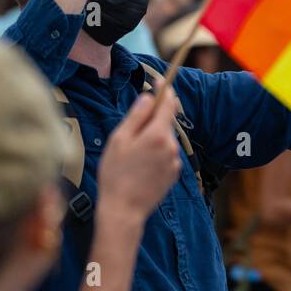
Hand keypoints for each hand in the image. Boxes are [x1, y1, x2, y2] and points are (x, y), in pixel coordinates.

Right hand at [97, 88, 181, 228]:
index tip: (159, 80)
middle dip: (152, 118)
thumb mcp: (119, 140)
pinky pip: (165, 155)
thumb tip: (148, 97)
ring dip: (152, 138)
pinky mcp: (173, 174)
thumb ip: (136, 116)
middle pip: (166, 121)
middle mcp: (171, 146)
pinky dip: (155, 154)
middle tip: (130, 130)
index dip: (164, 88)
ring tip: (131, 155)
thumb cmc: (116, 174)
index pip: (168, 102)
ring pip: (164, 139)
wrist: (123, 211)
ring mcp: (174, 161)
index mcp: (158, 134)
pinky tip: (139, 167)